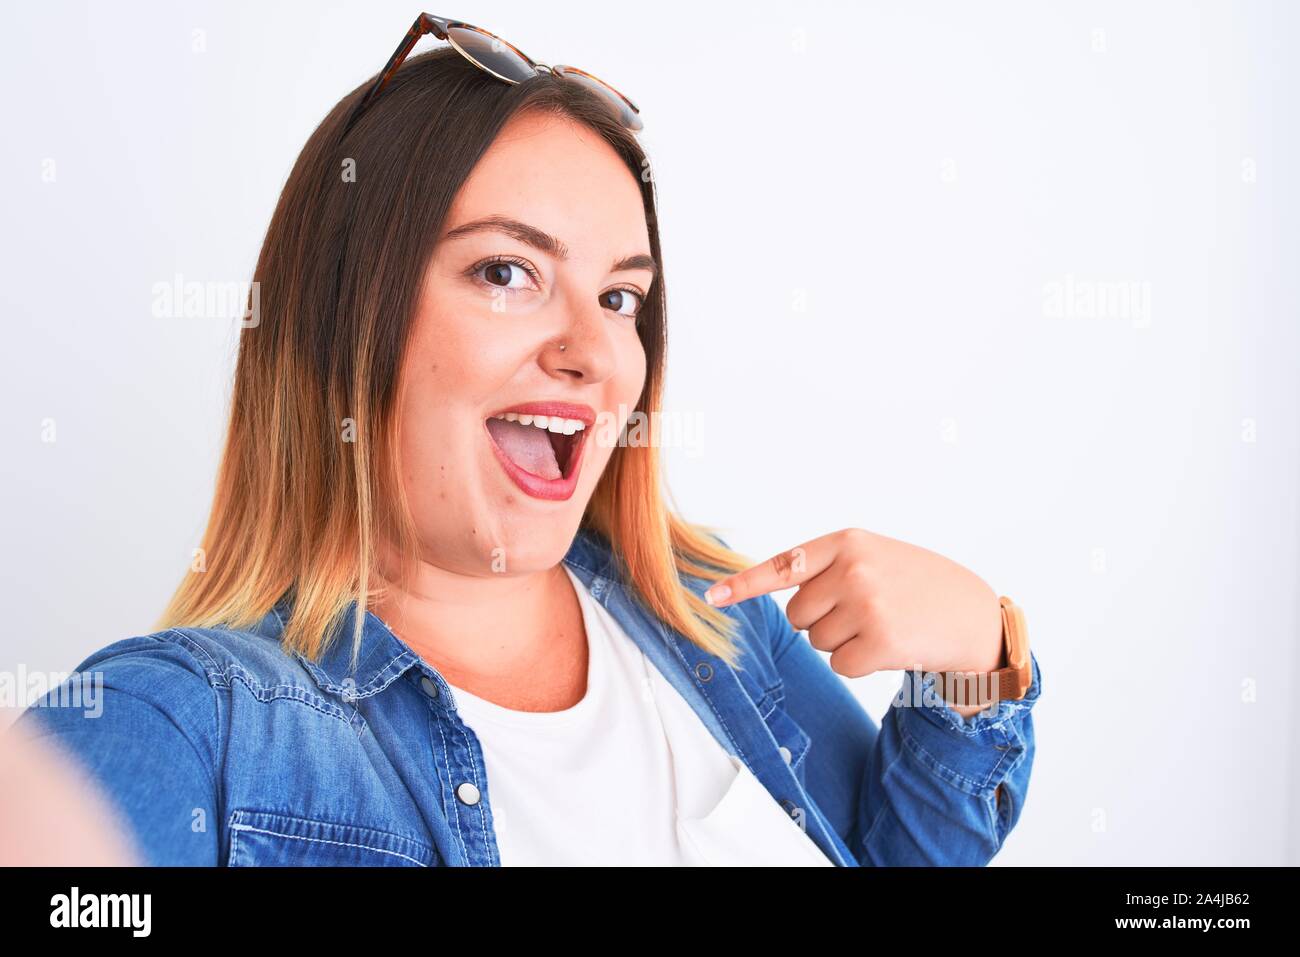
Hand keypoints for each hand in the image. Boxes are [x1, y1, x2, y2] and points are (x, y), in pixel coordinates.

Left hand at [704, 528, 1004, 717]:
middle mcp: (854, 569)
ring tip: (882, 625)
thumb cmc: (917, 585)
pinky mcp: (881, 641)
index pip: (783, 565)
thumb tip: (778, 595)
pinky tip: (891, 646)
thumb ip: (829, 566)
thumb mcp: (875, 556)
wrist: (974, 614)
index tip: (711, 597)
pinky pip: (841, 665)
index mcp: (848, 542)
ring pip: (817, 642)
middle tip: (865, 612)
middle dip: (823, 621)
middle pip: (797, 615)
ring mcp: (867, 604)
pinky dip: (861, 664)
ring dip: (844, 643)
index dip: (744, 585)